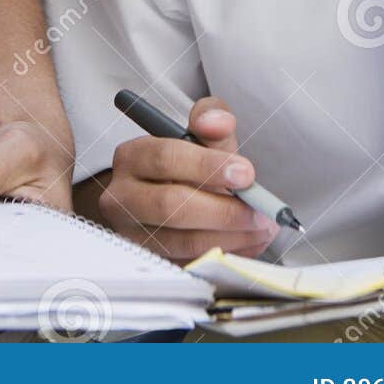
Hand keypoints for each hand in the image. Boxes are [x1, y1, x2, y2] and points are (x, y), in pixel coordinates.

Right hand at [99, 95, 279, 264]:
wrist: (170, 199)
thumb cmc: (186, 165)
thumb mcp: (199, 136)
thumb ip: (211, 120)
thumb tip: (215, 121)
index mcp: (132, 157)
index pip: (165, 158)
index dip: (208, 166)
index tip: (246, 173)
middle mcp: (122, 197)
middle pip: (169, 205)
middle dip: (222, 210)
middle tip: (258, 211)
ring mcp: (131, 234)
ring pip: (179, 241)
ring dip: (228, 237)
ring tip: (260, 229)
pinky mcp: (148, 262)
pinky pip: (187, 264)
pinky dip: (222, 255)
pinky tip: (247, 243)